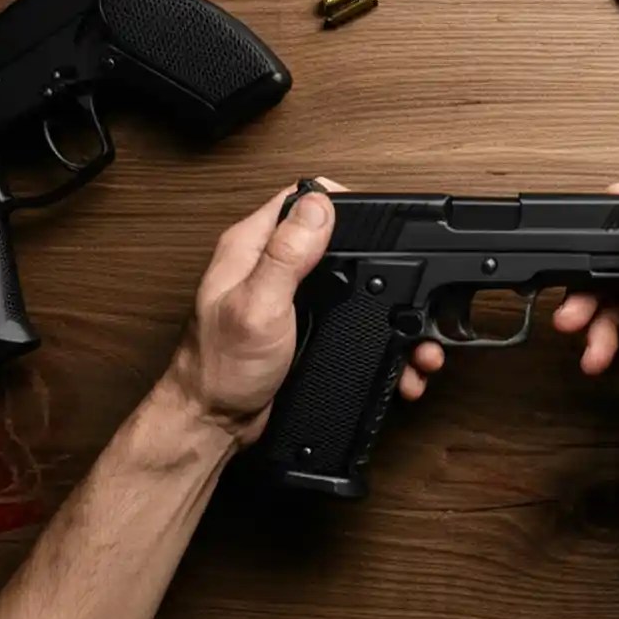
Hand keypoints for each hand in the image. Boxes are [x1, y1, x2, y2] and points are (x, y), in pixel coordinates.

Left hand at [162, 179, 444, 446]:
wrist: (216, 420)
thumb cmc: (221, 368)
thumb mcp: (258, 305)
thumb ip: (287, 253)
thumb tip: (319, 205)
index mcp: (250, 247)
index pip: (299, 198)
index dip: (340, 201)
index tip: (377, 221)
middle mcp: (267, 265)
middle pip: (330, 234)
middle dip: (372, 251)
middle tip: (399, 269)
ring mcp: (284, 294)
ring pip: (343, 274)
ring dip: (377, 293)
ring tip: (403, 315)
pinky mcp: (298, 322)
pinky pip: (342, 307)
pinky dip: (369, 320)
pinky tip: (385, 339)